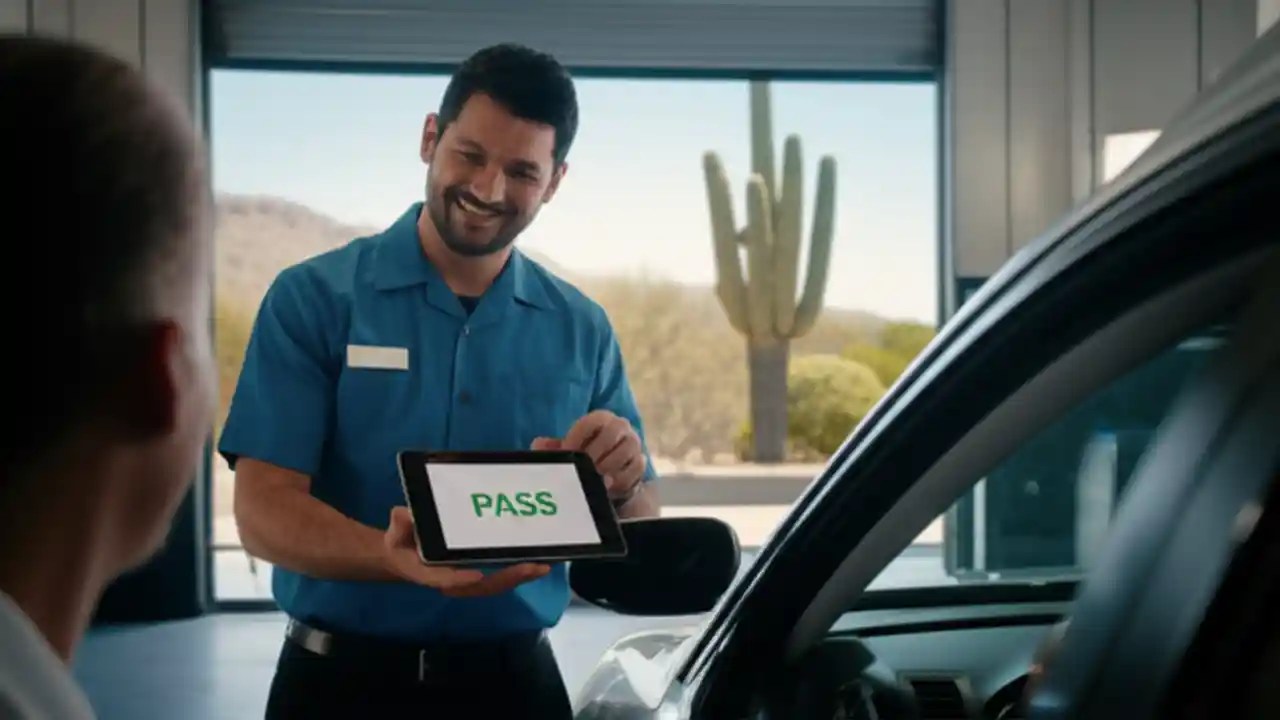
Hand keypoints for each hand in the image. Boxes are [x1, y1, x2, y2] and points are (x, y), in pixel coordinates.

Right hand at [383, 507, 548, 596]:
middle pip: (484, 586)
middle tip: (533, 566)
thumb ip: (399, 526)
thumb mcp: (395, 535)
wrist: (408, 556)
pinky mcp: (482, 572)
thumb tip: (403, 513)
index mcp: (431, 573)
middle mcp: (456, 581)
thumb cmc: (403, 545)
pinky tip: (541, 558)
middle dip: (509, 577)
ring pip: (498, 582)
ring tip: (545, 564)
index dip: (460, 579)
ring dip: (522, 575)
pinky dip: (522, 568)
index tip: (476, 575)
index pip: (446, 579)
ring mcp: (471, 579)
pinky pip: (503, 574)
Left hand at [532, 409, 645, 500]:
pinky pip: (634, 469)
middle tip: (582, 471)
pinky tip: (608, 488)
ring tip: (594, 481)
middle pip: (612, 434)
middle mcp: (621, 426)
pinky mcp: (640, 462)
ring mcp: (634, 444)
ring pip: (625, 451)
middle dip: (594, 454)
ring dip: (607, 468)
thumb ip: (552, 448)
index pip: (590, 421)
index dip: (576, 437)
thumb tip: (538, 445)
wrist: (609, 474)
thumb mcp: (568, 451)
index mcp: (601, 418)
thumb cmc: (585, 457)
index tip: (567, 453)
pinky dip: (621, 480)